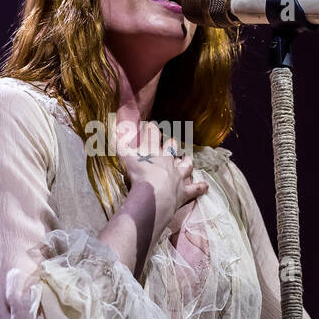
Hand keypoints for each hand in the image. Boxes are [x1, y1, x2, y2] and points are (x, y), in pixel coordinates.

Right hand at [116, 120, 207, 238]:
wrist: (154, 193)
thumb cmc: (138, 173)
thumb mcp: (125, 156)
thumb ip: (119, 143)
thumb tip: (113, 130)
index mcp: (154, 150)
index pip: (153, 134)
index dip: (151, 129)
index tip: (151, 125)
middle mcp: (168, 160)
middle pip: (172, 147)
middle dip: (171, 144)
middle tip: (171, 142)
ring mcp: (178, 175)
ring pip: (186, 165)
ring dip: (187, 161)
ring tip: (187, 159)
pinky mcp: (184, 191)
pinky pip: (194, 188)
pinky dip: (200, 187)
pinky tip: (205, 186)